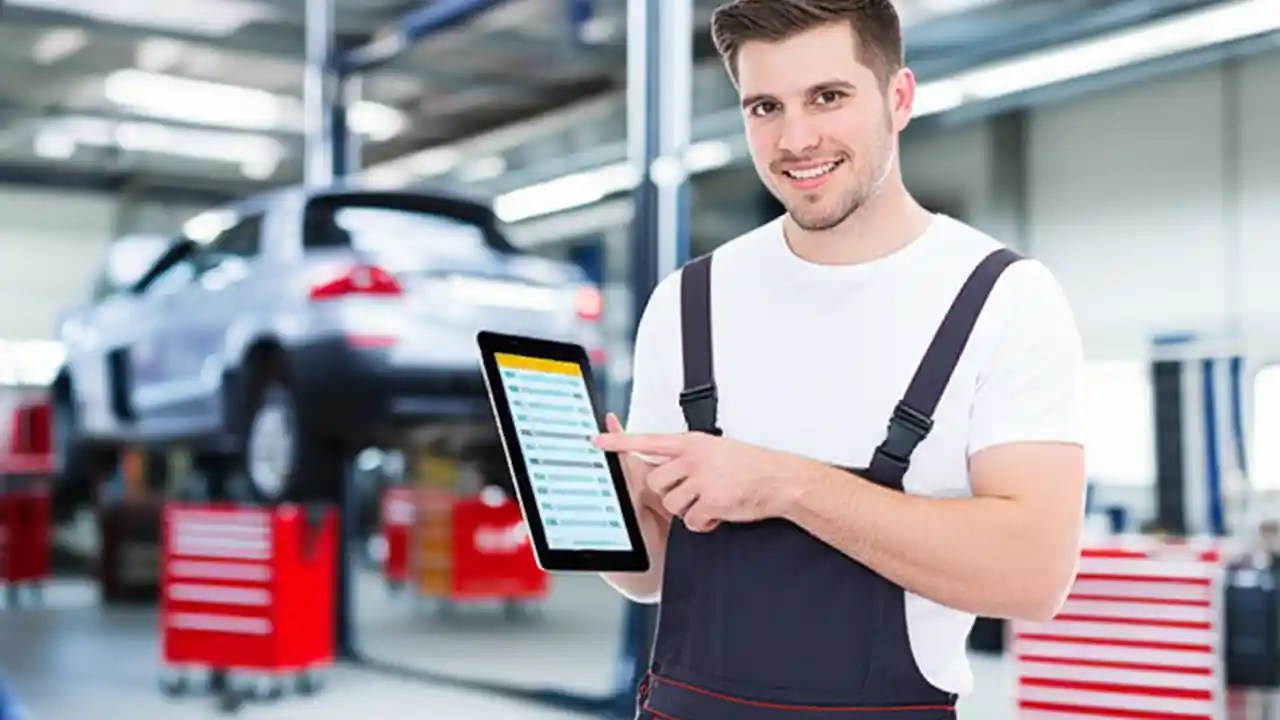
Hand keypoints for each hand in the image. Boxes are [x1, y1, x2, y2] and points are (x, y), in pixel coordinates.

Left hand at [592, 429, 791, 531]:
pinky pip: (692, 521)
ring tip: (711, 503)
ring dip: (688, 511)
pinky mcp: (710, 500)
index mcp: (691, 443)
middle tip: (693, 495)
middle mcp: (693, 458)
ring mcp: (701, 479)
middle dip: (669, 494)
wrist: (779, 479)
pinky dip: (704, 524)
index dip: (619, 442)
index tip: (596, 440)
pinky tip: (719, 515)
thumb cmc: (750, 466)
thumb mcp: (716, 449)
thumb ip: (691, 456)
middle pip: (656, 481)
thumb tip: (671, 468)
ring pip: (671, 504)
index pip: (647, 440)